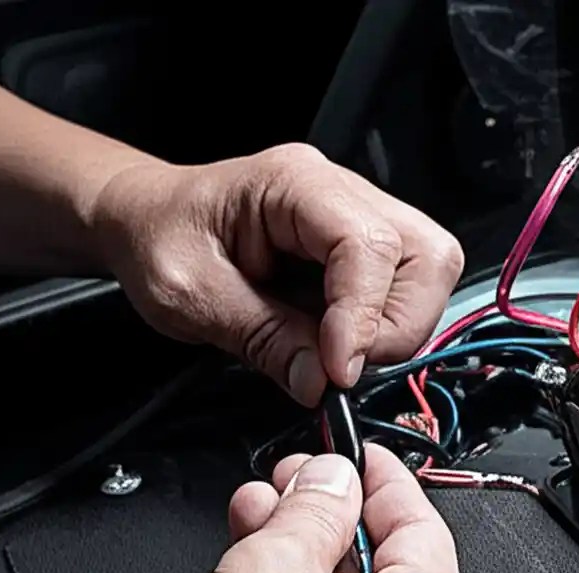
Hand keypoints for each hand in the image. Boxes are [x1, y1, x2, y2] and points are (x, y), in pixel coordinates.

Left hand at [91, 144, 464, 405]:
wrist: (147, 219)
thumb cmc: (160, 237)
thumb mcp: (189, 297)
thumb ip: (262, 340)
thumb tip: (321, 383)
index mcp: (294, 183)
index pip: (368, 245)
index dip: (363, 316)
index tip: (339, 371)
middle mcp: (342, 191)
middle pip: (426, 255)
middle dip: (399, 324)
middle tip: (344, 366)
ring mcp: (361, 216)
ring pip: (431, 271)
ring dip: (400, 327)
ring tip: (340, 353)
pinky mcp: (365, 249)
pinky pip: (409, 287)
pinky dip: (385, 326)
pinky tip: (339, 339)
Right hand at [123, 449, 463, 572]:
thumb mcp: (271, 571)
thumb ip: (312, 510)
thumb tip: (331, 479)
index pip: (424, 530)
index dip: (385, 479)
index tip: (355, 450)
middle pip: (382, 567)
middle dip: (329, 512)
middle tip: (292, 479)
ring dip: (299, 550)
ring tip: (255, 516)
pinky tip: (249, 570)